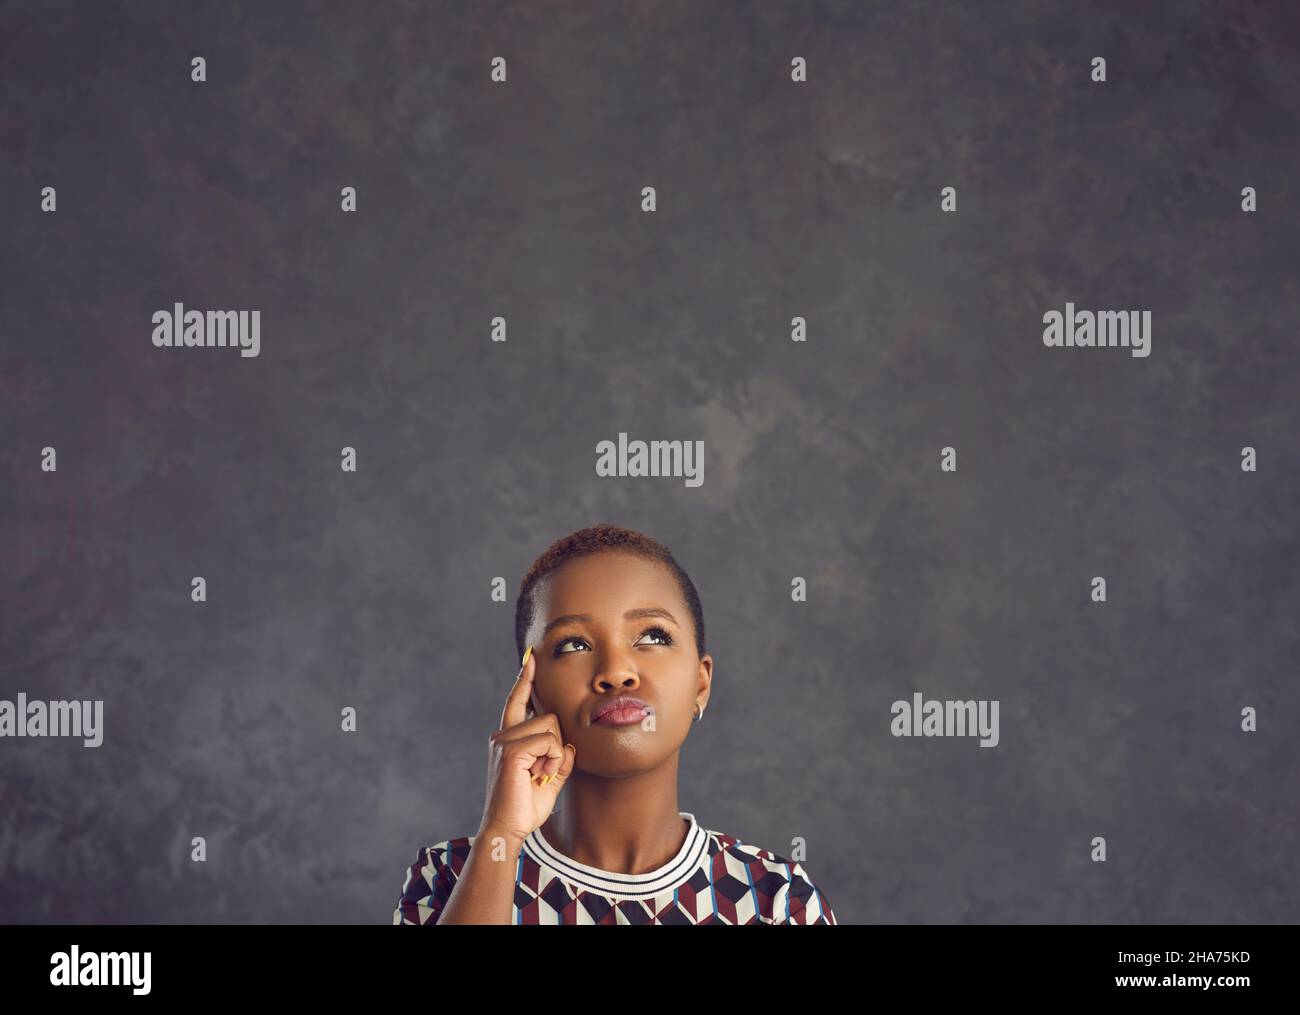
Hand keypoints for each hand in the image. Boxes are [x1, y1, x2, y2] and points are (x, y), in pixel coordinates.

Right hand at [479, 645, 576, 844]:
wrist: (508, 829)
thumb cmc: (526, 808)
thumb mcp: (550, 778)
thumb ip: (560, 758)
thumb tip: (570, 744)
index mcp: (509, 738)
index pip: (518, 701)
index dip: (525, 679)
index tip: (531, 657)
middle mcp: (502, 735)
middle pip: (549, 717)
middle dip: (557, 745)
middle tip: (544, 774)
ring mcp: (503, 742)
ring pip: (551, 728)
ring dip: (555, 756)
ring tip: (539, 777)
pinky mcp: (510, 751)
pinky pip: (549, 742)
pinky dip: (552, 761)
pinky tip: (539, 777)